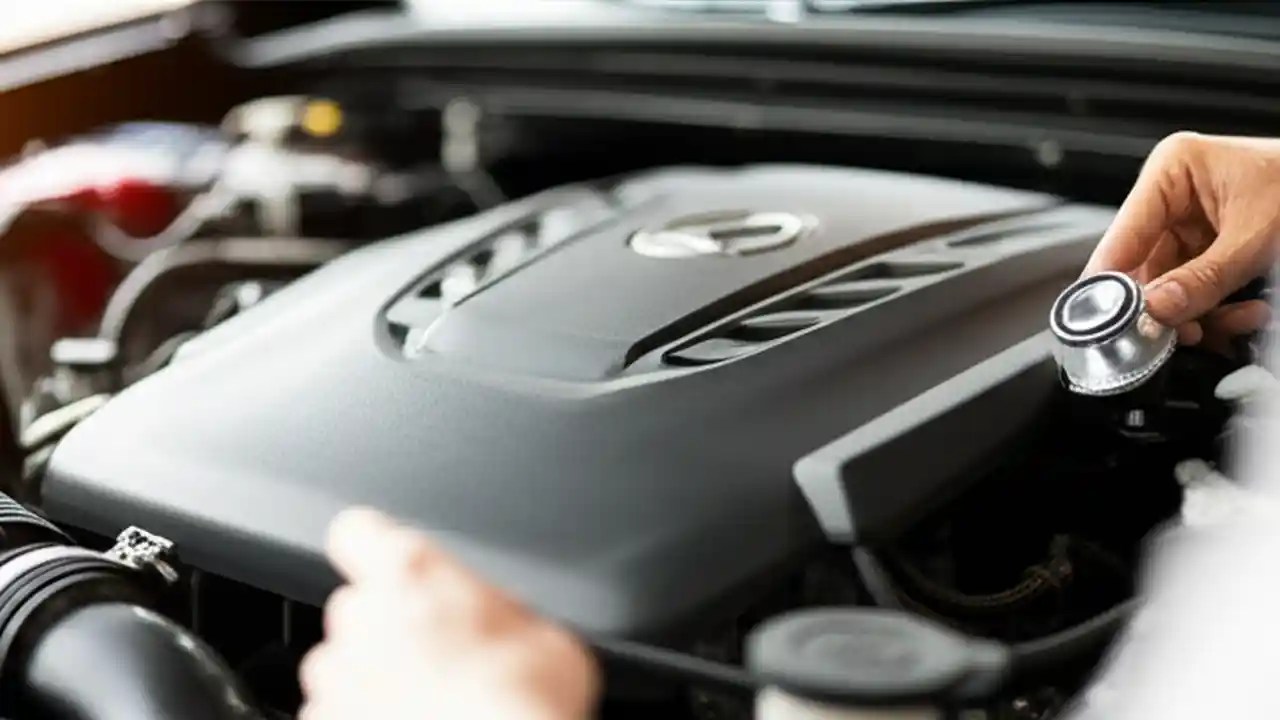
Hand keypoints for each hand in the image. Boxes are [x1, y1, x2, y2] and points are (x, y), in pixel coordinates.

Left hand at [299, 508, 599, 719]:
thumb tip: (507, 620)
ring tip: (426, 701)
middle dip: (388, 629)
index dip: (374, 548)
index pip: (357, 531)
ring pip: (343, 667)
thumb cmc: (521, 702)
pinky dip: (363, 716)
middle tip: (438, 658)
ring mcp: (337, 677)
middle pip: (357, 607)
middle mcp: (361, 617)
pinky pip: (337, 713)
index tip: (390, 566)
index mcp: (411, 572)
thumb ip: (504, 611)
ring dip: (373, 679)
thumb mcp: (545, 636)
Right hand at [1084, 132, 1278, 348]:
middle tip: (1188, 333)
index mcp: (1173, 170)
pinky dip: (1219, 311)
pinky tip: (1245, 314)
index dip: (1114, 284)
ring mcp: (1192, 223)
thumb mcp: (1257, 238)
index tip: (1112, 324)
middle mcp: (1175, 195)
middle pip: (1145, 269)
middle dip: (1173, 307)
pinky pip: (1197, 289)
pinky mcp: (1212, 248)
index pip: (1122, 236)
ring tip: (1239, 321)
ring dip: (1203, 314)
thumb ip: (1202, 280)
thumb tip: (1155, 311)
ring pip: (1172, 287)